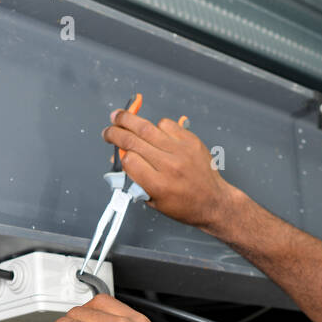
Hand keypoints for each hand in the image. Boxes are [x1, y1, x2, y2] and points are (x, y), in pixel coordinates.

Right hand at [102, 109, 239, 232]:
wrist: (214, 202)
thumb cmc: (184, 205)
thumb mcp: (155, 201)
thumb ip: (137, 180)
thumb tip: (121, 159)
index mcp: (159, 185)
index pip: (129, 160)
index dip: (121, 156)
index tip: (116, 152)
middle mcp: (169, 166)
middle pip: (134, 140)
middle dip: (115, 131)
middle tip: (108, 128)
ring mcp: (181, 151)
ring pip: (148, 127)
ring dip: (130, 119)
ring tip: (120, 116)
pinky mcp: (190, 141)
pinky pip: (166, 124)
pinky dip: (155, 125)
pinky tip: (152, 130)